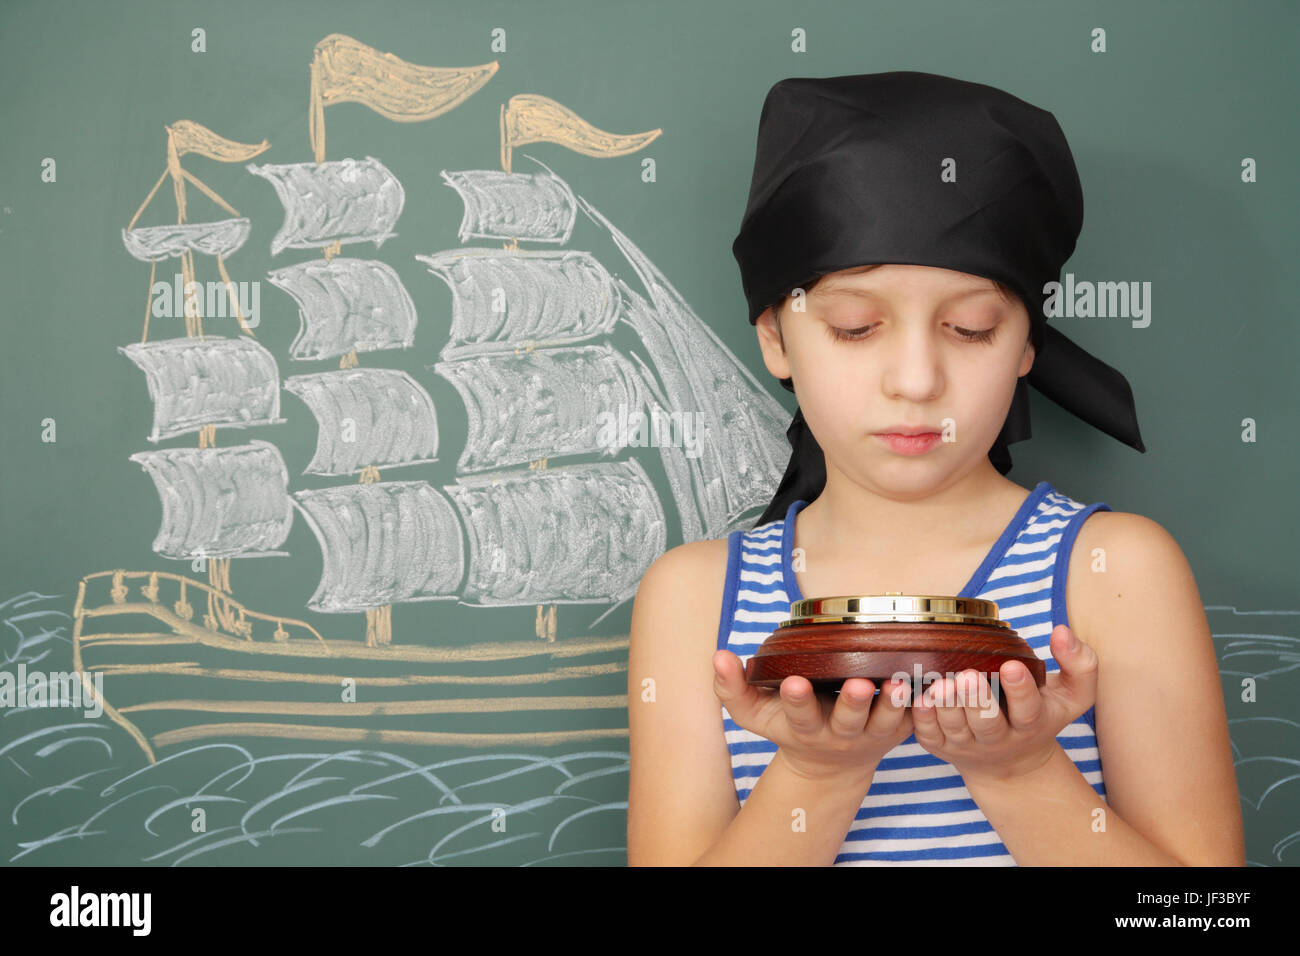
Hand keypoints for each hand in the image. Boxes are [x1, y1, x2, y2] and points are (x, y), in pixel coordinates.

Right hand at [712, 649, 913, 784]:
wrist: (830, 763)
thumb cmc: (789, 726)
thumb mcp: (755, 714)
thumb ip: (732, 688)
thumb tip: (718, 656)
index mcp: (805, 728)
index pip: (798, 716)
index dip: (796, 701)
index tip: (794, 683)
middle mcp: (841, 733)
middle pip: (848, 721)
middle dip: (851, 703)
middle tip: (855, 684)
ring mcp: (873, 734)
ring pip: (887, 721)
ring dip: (894, 703)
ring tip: (899, 682)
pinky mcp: (899, 730)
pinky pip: (917, 719)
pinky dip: (926, 704)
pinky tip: (934, 683)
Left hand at [910, 624, 1098, 784]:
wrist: (1012, 764)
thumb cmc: (1041, 715)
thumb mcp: (1072, 696)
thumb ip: (1079, 664)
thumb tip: (1062, 631)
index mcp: (1031, 724)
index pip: (1028, 710)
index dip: (1020, 690)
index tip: (1012, 666)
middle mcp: (999, 738)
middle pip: (987, 723)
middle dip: (978, 700)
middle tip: (968, 676)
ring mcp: (968, 745)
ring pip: (956, 729)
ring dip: (947, 707)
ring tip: (942, 684)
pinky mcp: (941, 746)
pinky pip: (929, 735)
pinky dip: (922, 718)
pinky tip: (919, 697)